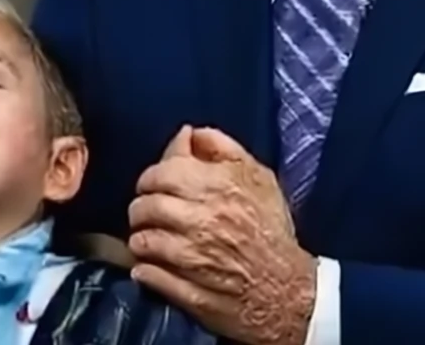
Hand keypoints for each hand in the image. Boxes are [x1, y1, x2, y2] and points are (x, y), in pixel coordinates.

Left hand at [128, 125, 315, 344]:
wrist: (284, 286)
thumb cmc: (270, 226)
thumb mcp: (258, 176)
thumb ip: (222, 147)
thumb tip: (189, 133)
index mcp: (217, 186)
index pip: (161, 173)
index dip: (151, 177)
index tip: (153, 183)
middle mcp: (200, 219)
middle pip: (145, 205)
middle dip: (141, 207)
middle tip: (148, 211)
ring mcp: (189, 257)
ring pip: (141, 240)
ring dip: (140, 238)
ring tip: (150, 237)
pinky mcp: (184, 290)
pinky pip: (147, 274)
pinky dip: (143, 268)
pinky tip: (151, 264)